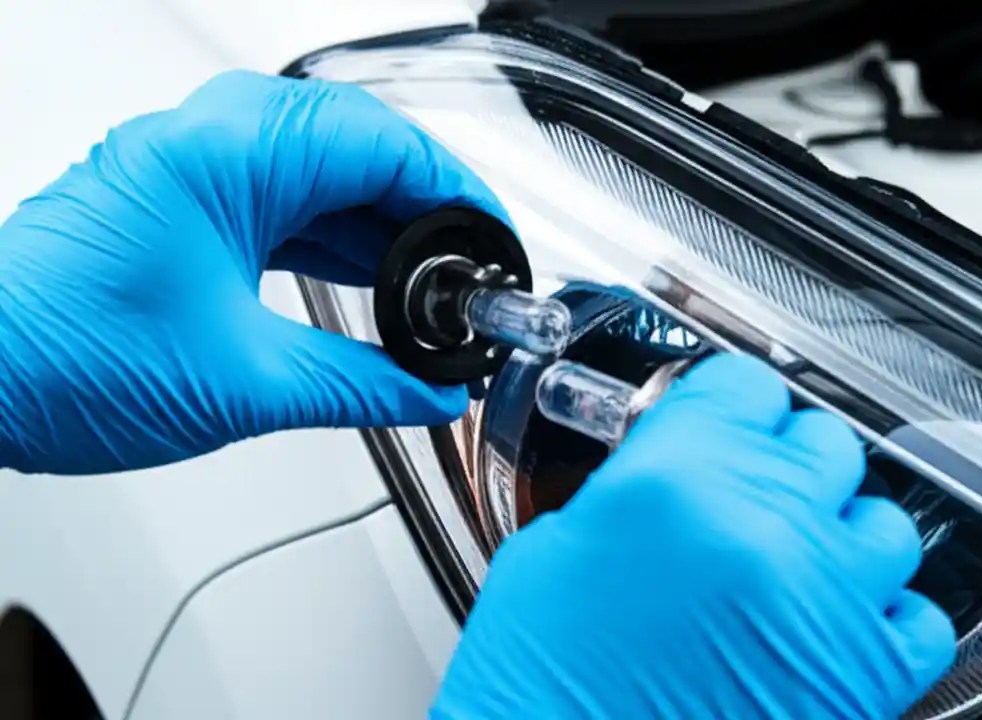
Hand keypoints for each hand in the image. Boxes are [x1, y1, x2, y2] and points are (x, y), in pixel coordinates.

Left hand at [0, 71, 504, 474]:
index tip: (493, 242)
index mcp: (226, 156)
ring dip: (381, 231)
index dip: (455, 193)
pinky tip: (370, 289)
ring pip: (324, 173)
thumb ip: (363, 387)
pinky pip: (285, 200)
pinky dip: (334, 241)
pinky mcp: (183, 202)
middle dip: (425, 214)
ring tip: (427, 294)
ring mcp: (192, 167)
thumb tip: (432, 394)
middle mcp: (207, 142)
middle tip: (468, 271)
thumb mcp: (246, 384)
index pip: (383, 143)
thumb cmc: (58, 360)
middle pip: (359, 148)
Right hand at [432, 354, 956, 718]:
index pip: (748, 385)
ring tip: (798, 565)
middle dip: (787, 464)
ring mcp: (826, 602)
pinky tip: (838, 626)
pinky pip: (921, 619)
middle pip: (824, 442)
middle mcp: (765, 527)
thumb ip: (638, 486)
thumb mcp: (554, 553)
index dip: (734, 404)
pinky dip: (887, 617)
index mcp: (679, 480)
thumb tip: (681, 464)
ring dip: (842, 537)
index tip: (730, 419)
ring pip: (884, 524)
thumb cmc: (543, 687)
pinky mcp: (866, 678)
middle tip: (751, 497)